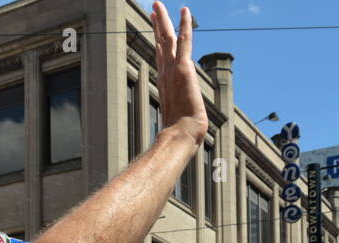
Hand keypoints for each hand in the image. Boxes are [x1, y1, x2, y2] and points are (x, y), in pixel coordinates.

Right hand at [151, 3, 207, 147]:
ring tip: (158, 5)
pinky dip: (184, 24)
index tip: (156, 26)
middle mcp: (166, 72)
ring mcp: (173, 69)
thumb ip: (175, 115)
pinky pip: (185, 40)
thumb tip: (172, 130)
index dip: (158, 39)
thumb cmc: (180, 130)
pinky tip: (184, 11)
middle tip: (153, 8)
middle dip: (157, 24)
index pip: (161, 55)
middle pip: (160, 43)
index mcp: (165, 81)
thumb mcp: (176, 117)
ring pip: (167, 38)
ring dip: (163, 20)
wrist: (182, 132)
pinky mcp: (183, 68)